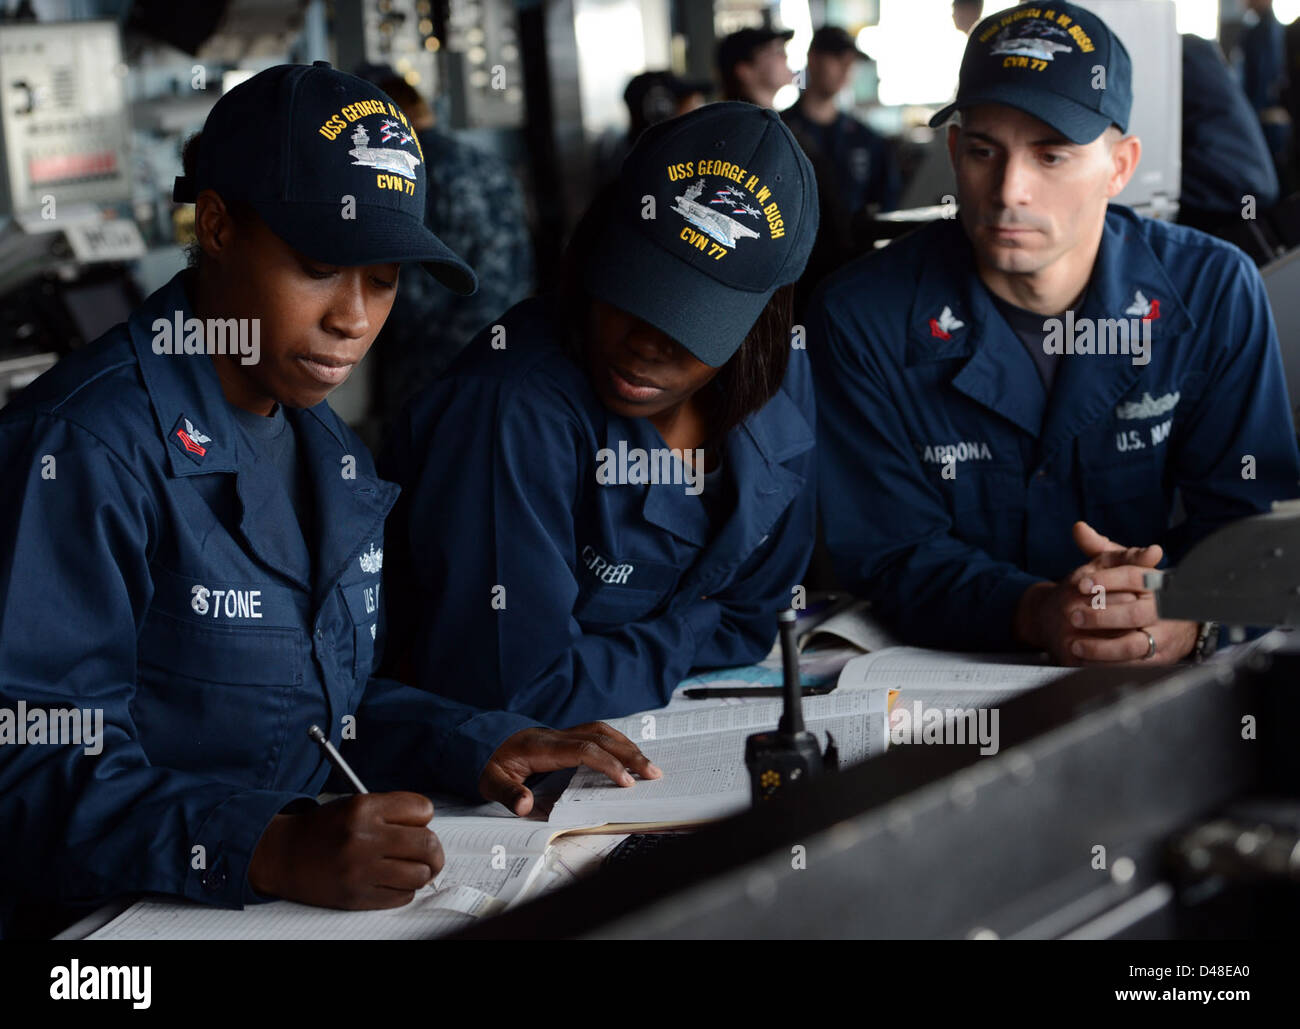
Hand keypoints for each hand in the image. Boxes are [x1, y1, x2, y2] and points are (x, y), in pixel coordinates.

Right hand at [249, 792, 442, 908]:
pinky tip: (390, 881)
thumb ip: (392, 813)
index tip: (419, 824)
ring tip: (409, 868)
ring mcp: (361, 869)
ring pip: (420, 874)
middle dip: (434, 850)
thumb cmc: (324, 829)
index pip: (422, 810)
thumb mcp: (355, 805)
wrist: (284, 855)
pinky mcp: (358, 895)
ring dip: (421, 872)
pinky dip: (403, 889)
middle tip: (428, 853)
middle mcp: (364, 838)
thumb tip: (429, 830)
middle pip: (428, 845)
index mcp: (364, 808)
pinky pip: (402, 896)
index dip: (424, 818)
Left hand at [480, 722, 661, 815]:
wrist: (480, 739)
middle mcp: (556, 735)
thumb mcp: (489, 782)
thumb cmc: (488, 762)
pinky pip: (596, 732)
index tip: (626, 782)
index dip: (607, 764)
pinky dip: (616, 741)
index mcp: (542, 747)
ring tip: (647, 763)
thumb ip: (508, 794)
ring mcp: (561, 732)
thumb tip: (526, 805)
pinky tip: (626, 752)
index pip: (583, 750)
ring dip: (627, 745)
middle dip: (630, 754)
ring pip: (601, 731)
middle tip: (654, 773)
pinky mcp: (564, 735)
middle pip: (601, 738)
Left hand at [1014, 522, 1196, 665]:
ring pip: (1135, 644)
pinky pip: (1134, 665)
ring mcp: (1163, 635)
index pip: (1134, 577)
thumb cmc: (1142, 589)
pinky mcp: (1160, 657)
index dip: (1107, 580)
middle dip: (1102, 616)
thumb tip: (1078, 528)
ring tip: (1075, 645)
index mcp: (1155, 582)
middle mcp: (1163, 609)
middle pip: (1135, 613)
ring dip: (1103, 648)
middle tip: (1073, 615)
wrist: (1179, 621)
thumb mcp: (1124, 566)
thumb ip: (1101, 549)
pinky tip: (1087, 663)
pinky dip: (1108, 666)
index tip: (1081, 583)